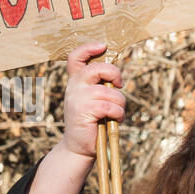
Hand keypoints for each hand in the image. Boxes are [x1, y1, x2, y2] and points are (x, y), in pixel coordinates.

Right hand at [60, 42, 124, 160]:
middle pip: (97, 68)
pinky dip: (118, 114)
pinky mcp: (83, 110)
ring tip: (116, 114)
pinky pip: (110, 106)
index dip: (89, 48)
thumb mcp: (93, 100)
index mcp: (75, 81)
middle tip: (120, 84)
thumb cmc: (91, 122)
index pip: (75, 57)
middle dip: (115, 74)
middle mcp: (74, 86)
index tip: (103, 46)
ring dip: (120, 104)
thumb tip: (116, 76)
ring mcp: (77, 98)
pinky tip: (115, 120)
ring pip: (110, 92)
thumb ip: (100, 85)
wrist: (79, 147)